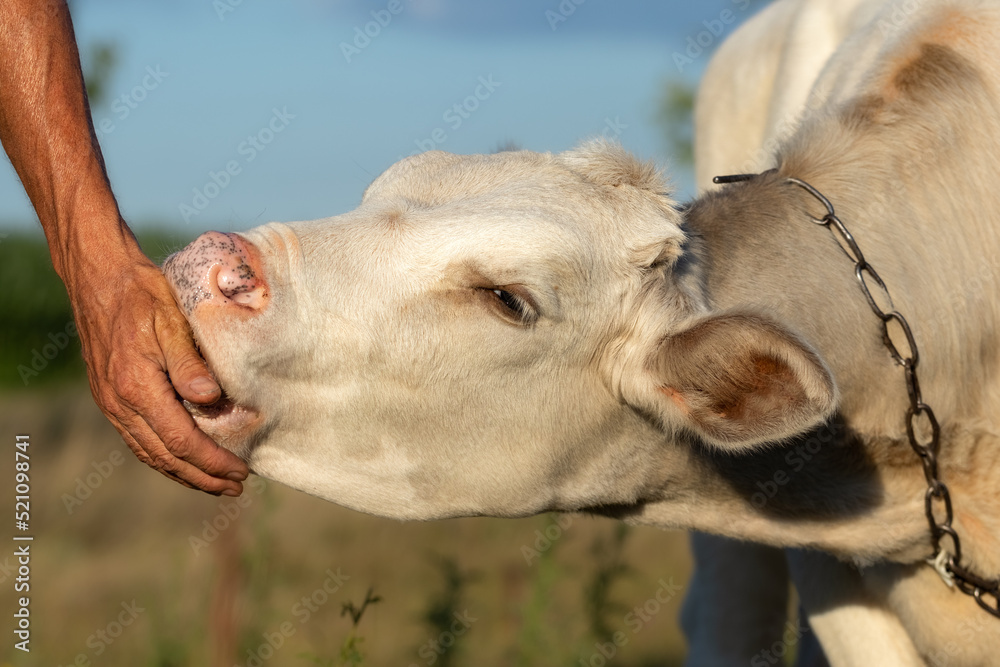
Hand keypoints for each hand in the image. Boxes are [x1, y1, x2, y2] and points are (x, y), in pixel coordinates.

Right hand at [67, 246, 248, 495]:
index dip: (213, 461)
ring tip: (215, 484)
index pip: (181, 441)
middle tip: (235, 488)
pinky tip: (183, 461)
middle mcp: (121, 403)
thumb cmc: (144, 296)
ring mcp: (112, 404)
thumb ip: (190, 363)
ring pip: (150, 453)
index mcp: (138, 387)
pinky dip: (164, 457)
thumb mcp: (172, 322)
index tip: (242, 472)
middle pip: (165, 457)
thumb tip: (210, 400)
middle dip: (202, 477)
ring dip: (184, 473)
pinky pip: (139, 440)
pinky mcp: (111, 399)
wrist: (100, 278)